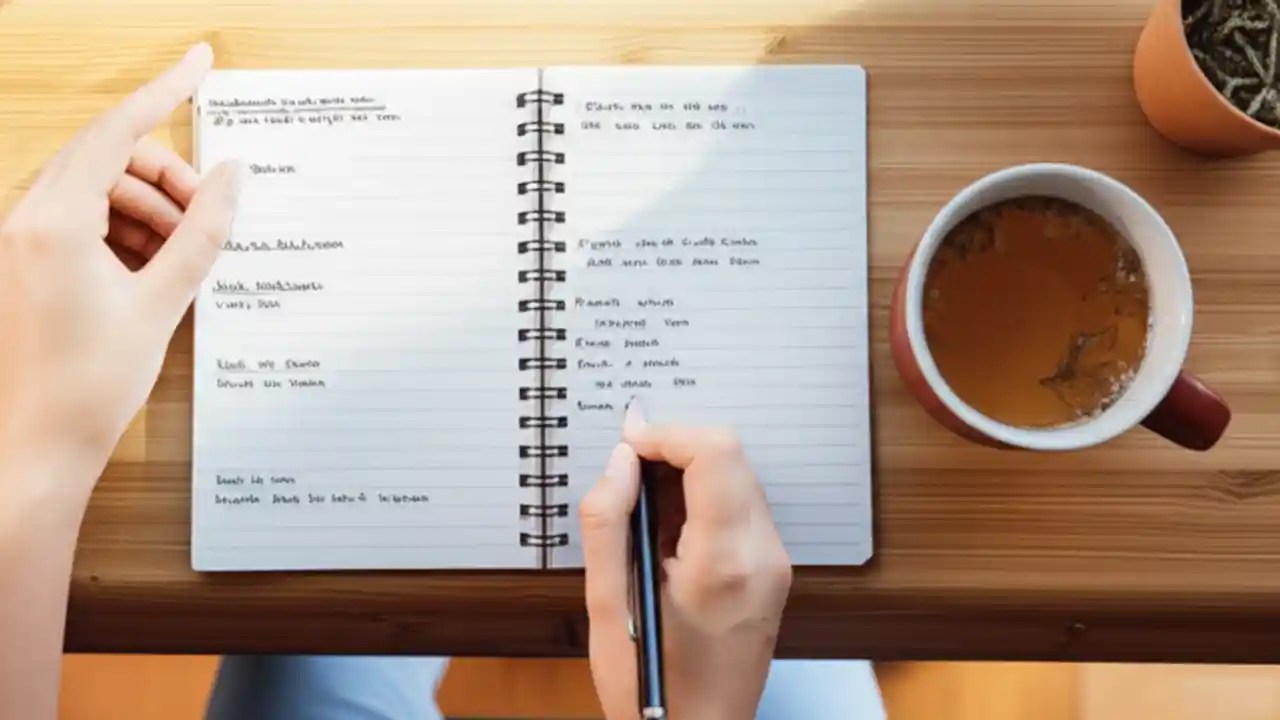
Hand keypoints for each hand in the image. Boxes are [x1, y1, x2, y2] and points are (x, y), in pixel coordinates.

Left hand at [0, 43, 241, 480]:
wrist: (38, 447)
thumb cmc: (89, 385)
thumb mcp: (163, 302)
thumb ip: (204, 232)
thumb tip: (234, 179)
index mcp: (53, 221)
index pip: (117, 131)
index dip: (164, 91)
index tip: (198, 62)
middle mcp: (26, 220)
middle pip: (109, 158)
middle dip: (167, 177)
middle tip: (211, 212)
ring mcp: (21, 241)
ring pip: (97, 189)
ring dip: (148, 209)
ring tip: (182, 256)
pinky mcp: (27, 261)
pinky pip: (82, 219)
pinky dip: (124, 231)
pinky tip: (153, 270)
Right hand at [581, 404, 792, 719]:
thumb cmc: (653, 685)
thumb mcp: (607, 603)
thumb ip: (609, 520)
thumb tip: (621, 460)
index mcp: (723, 561)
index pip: (714, 452)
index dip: (666, 435)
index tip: (628, 447)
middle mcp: (763, 555)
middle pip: (730, 457)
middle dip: (675, 451)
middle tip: (628, 480)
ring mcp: (775, 563)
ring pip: (738, 477)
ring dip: (689, 475)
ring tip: (645, 517)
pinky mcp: (774, 570)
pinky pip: (741, 507)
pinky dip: (704, 500)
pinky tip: (669, 535)